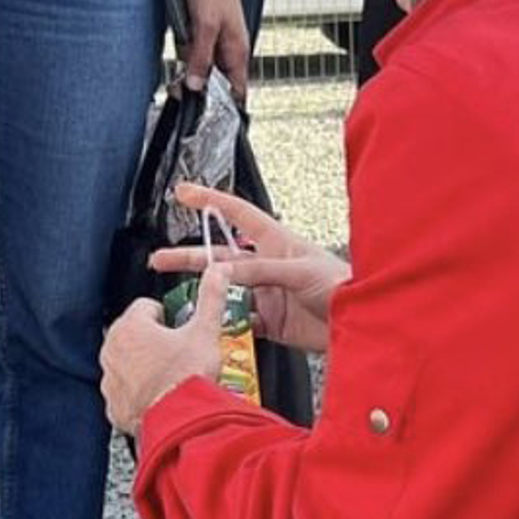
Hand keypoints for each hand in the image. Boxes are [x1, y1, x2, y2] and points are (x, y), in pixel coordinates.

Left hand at [100, 264, 231, 435]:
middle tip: (180, 352)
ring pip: (129, 364)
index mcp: (130, 327)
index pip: (147, 306)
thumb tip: (218, 271)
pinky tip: (162, 396)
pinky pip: (126, 393)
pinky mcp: (113, 406)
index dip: (169, 315)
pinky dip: (141, 393)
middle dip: (156, 340)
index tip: (180, 327)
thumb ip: (210, 296)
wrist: (180, 423)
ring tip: (173, 376)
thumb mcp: (205, 331)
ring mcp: (110, 380)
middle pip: (136, 334)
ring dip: (146, 366)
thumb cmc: (186, 379)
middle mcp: (113, 352)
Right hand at [148, 183, 349, 353]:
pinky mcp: (269, 323)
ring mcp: (266, 294)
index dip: (210, 201)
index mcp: (275, 242)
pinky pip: (238, 322)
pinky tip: (214, 326)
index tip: (183, 192)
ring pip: (225, 292)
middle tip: (159, 260)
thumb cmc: (341, 285)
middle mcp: (266, 266)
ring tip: (183, 301)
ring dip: (205, 295)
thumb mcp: (298, 270)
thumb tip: (222, 270)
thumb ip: (259, 270)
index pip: (236, 214)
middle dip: (189, 257)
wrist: (359, 324)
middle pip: (219, 257)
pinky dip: (225, 324)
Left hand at [184, 0, 249, 97]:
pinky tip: (180, 45)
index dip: (223, 106)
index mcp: (237, 53)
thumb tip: (195, 86)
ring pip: (204, 68)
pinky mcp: (208, 34)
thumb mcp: (204, 27)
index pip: (236, 91)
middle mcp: (231, 51)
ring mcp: (219, 43)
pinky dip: (186, 54)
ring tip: (180, 63)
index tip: (204, 113)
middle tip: (180, 89)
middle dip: (199, 87)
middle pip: (216, 82)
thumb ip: (200, 58)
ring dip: (190, 68)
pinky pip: (196, 53)